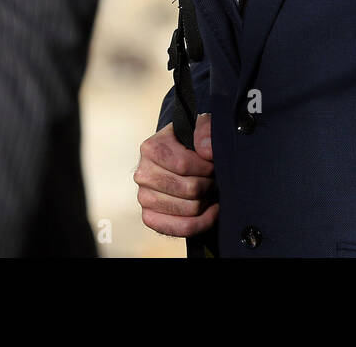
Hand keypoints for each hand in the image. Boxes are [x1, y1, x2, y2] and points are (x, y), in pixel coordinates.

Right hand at [135, 113, 217, 236]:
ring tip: (209, 191)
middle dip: (209, 184)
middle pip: (189, 189)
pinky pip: (180, 228)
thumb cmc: (190, 143)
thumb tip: (206, 150)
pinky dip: (202, 223)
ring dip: (207, 201)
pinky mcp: (150, 218)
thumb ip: (205, 128)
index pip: (184, 164)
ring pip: (189, 209)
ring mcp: (143, 197)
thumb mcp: (198, 126)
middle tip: (213, 178)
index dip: (206, 167)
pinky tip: (210, 211)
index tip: (213, 163)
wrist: (178, 160)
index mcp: (150, 148)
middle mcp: (142, 174)